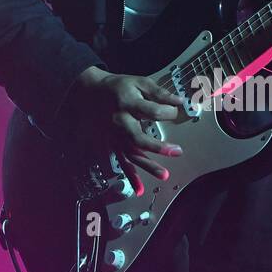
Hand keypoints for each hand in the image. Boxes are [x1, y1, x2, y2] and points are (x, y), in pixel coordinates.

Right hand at [69, 65, 183, 195]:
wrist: (91, 93)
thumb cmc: (119, 88)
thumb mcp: (139, 82)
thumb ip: (159, 92)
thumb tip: (179, 101)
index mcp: (128, 103)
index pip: (152, 111)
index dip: (169, 112)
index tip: (177, 111)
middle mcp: (120, 122)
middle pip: (137, 138)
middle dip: (157, 147)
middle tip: (176, 151)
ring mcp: (114, 135)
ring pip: (131, 154)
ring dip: (147, 166)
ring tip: (164, 174)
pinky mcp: (111, 144)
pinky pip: (121, 162)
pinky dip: (130, 177)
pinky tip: (139, 189)